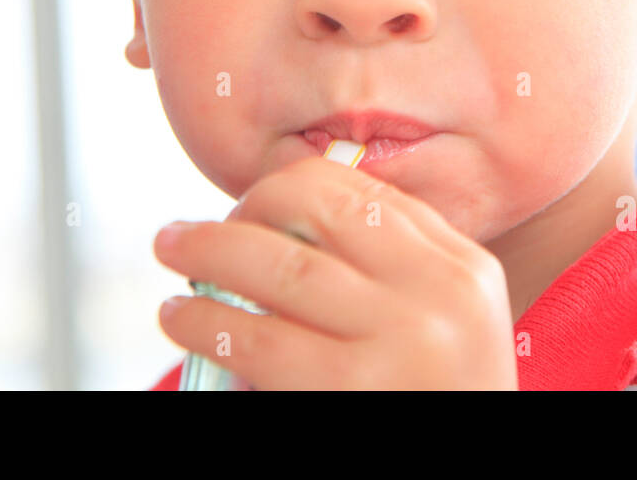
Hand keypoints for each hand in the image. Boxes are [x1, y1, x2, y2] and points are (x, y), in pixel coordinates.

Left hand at [153, 155, 518, 389]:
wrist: (458, 476)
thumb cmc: (432, 396)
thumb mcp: (448, 323)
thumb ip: (394, 268)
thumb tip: (289, 215)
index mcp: (463, 269)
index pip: (366, 192)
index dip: (294, 186)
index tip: (255, 203)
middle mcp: (438, 295)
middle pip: (323, 210)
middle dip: (250, 206)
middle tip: (207, 227)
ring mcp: (398, 343)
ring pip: (281, 266)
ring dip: (209, 251)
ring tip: (173, 251)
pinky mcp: (347, 391)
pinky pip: (257, 341)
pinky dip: (205, 320)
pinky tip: (181, 317)